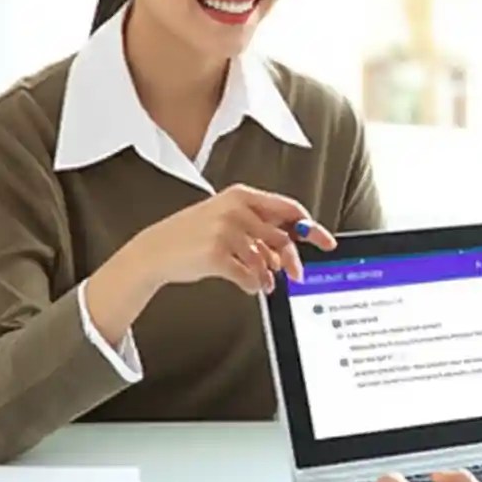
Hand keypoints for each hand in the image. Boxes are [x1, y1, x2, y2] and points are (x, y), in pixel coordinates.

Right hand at [125, 183, 335, 294]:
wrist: (155, 250)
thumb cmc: (194, 236)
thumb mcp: (227, 220)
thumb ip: (258, 229)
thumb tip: (289, 252)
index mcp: (242, 195)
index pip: (289, 209)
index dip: (311, 227)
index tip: (327, 241)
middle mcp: (235, 209)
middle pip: (281, 237)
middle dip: (292, 260)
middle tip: (297, 275)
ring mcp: (224, 230)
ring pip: (265, 260)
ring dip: (269, 276)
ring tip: (265, 283)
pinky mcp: (215, 253)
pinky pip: (248, 275)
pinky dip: (253, 284)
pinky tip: (250, 286)